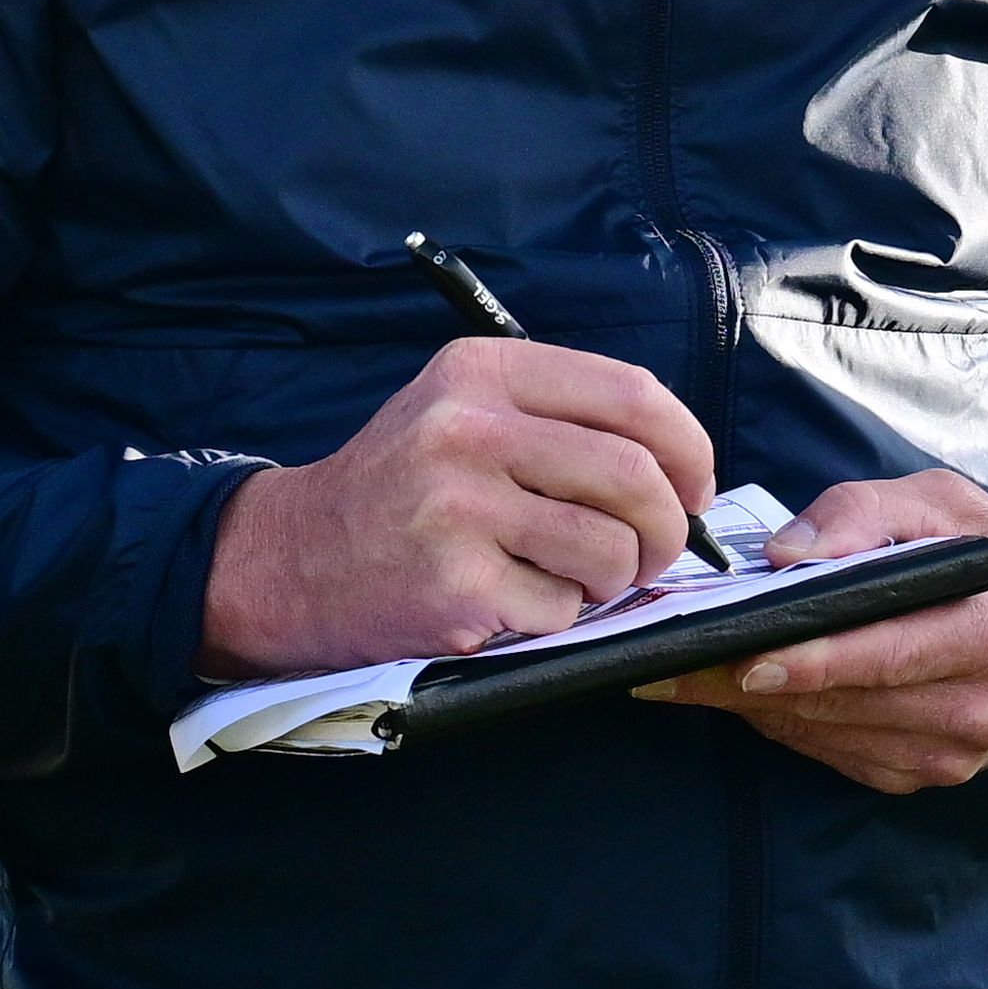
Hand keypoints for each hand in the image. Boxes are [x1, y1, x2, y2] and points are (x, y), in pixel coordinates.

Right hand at [203, 341, 720, 672]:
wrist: (290, 560)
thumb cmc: (402, 489)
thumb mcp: (462, 411)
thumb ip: (560, 418)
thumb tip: (683, 466)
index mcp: (482, 372)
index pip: (632, 395)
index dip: (688, 448)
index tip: (696, 486)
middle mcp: (467, 428)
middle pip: (634, 477)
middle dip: (669, 528)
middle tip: (656, 552)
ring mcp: (458, 508)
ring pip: (610, 549)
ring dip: (617, 579)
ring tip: (578, 577)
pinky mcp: (454, 585)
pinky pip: (563, 608)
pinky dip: (559, 616)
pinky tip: (514, 600)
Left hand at [659, 473, 987, 794]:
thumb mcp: (949, 504)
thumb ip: (866, 513)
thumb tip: (785, 554)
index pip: (889, 651)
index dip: (813, 659)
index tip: (741, 656)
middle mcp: (977, 705)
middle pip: (844, 701)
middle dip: (748, 684)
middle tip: (670, 667)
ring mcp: (952, 754)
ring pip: (829, 734)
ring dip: (758, 707)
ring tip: (693, 675)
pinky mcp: (926, 777)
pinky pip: (836, 755)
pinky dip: (790, 725)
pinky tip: (760, 694)